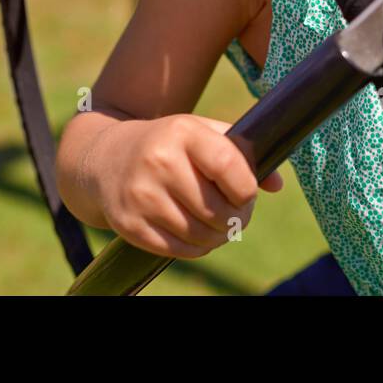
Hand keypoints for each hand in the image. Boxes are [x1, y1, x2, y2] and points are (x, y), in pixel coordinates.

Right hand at [93, 114, 283, 258]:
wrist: (105, 158)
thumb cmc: (169, 145)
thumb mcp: (202, 133)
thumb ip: (242, 153)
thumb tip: (277, 185)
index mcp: (182, 133)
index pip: (227, 166)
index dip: (246, 189)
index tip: (247, 193)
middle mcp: (159, 162)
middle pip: (216, 209)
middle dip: (237, 217)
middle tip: (238, 214)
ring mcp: (141, 195)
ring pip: (200, 234)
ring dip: (219, 236)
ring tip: (221, 224)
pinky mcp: (128, 224)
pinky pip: (179, 250)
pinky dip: (198, 248)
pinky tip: (199, 234)